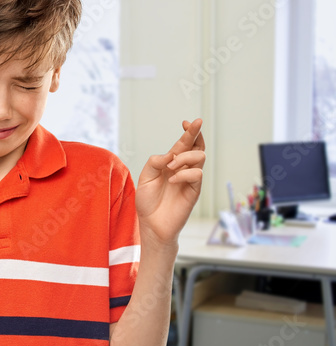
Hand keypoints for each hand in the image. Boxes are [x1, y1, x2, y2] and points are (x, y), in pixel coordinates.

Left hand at [136, 118, 205, 245]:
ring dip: (185, 156)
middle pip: (197, 147)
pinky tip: (173, 180)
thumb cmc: (147, 201)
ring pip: (200, 157)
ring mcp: (190, 180)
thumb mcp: (145, 178)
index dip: (188, 132)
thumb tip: (171, 154)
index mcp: (171, 164)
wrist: (151, 224)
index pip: (184, 144)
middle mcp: (182, 169)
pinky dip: (184, 173)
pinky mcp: (194, 191)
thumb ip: (155, 162)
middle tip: (191, 125)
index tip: (186, 122)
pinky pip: (197, 174)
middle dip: (195, 133)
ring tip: (171, 167)